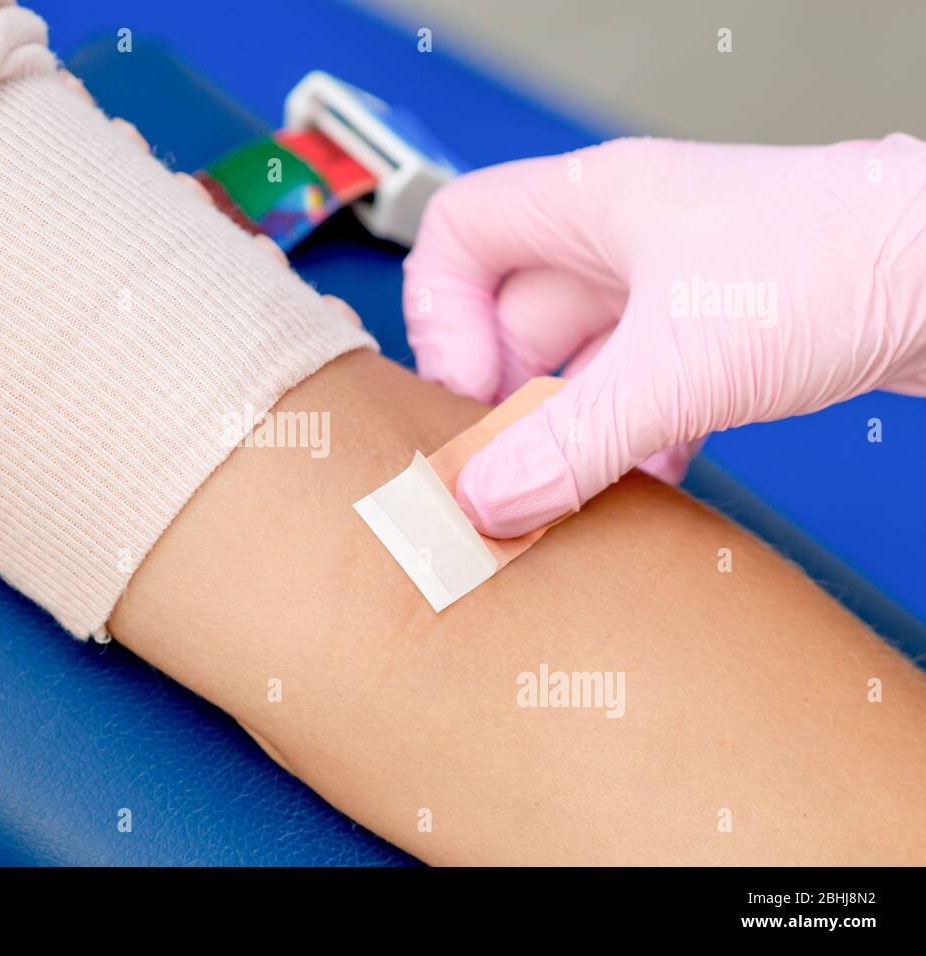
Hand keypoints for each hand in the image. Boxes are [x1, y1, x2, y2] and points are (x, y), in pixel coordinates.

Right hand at [403, 134, 925, 536]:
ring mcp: (672, 286)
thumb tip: (484, 498)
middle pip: (513, 316)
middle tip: (512, 466)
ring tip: (570, 487)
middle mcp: (622, 239)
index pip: (458, 235)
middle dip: (509, 398)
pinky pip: (640, 391)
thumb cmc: (838, 263)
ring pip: (579, 363)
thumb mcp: (676, 366)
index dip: (440, 317)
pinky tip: (650, 481)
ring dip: (570, 430)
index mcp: (590, 203)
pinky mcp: (720, 333)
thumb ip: (570, 442)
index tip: (468, 393)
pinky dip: (631, 441)